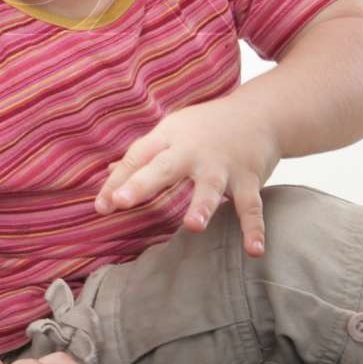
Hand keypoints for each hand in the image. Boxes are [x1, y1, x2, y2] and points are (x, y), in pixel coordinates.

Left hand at [94, 97, 279, 256]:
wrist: (260, 112)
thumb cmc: (206, 126)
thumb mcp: (171, 131)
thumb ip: (144, 155)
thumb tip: (110, 173)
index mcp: (169, 138)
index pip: (137, 158)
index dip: (117, 181)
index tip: (101, 206)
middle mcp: (193, 151)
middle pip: (164, 167)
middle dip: (142, 184)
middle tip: (121, 202)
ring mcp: (222, 166)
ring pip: (211, 187)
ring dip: (203, 206)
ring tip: (193, 226)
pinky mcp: (249, 179)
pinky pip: (251, 207)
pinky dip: (254, 228)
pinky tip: (253, 251)